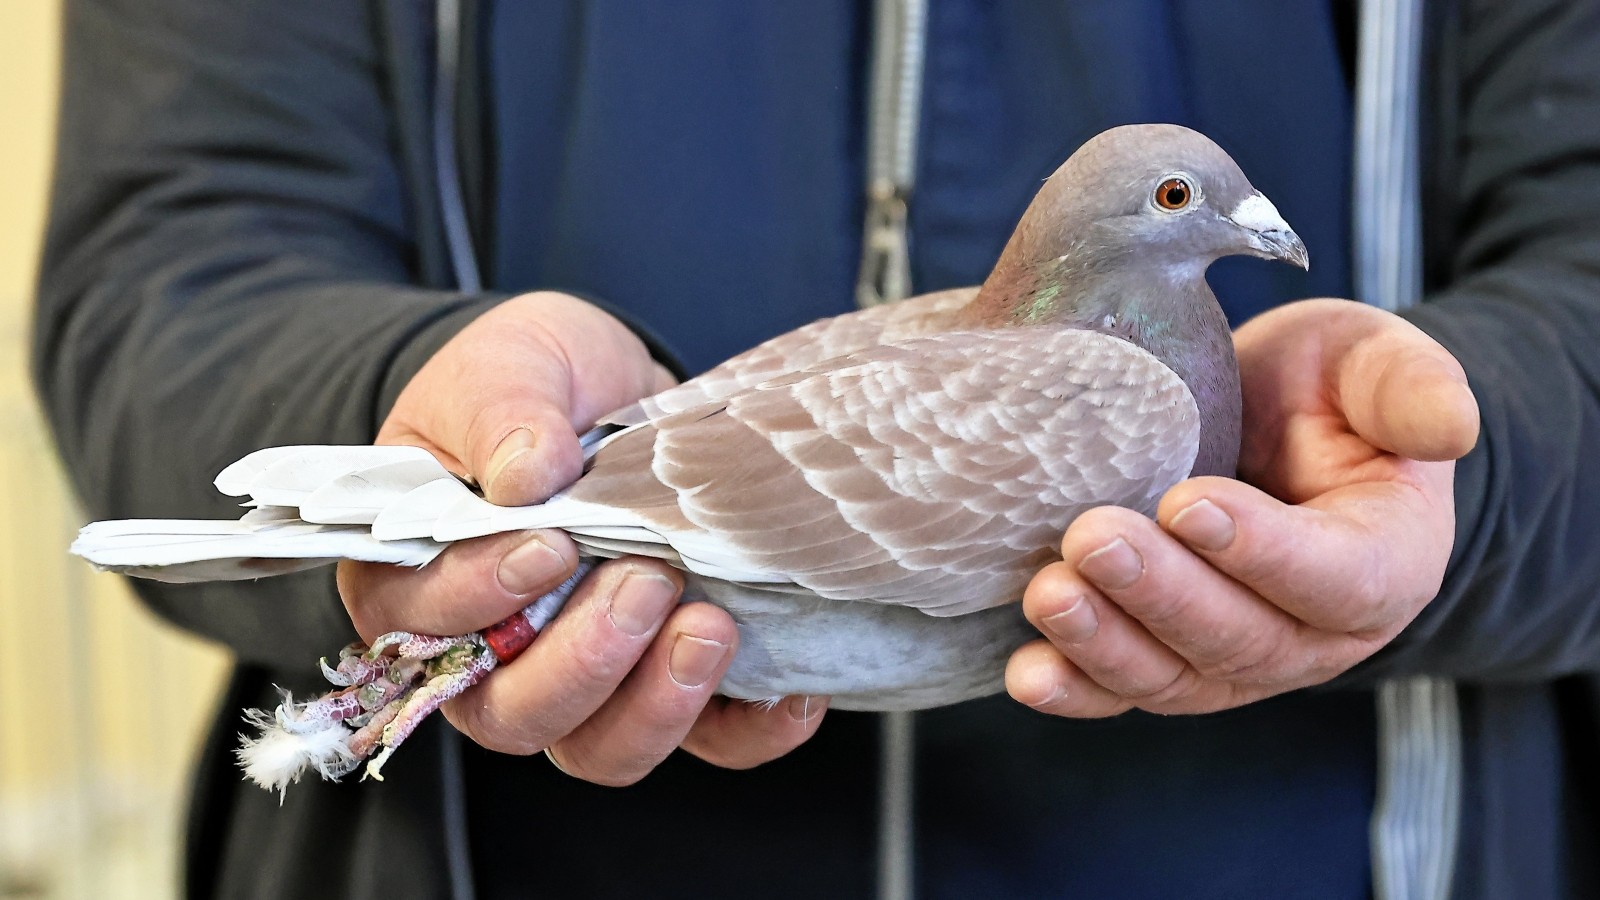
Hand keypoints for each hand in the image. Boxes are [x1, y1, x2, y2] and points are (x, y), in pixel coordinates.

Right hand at [339, 292, 825, 783]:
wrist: (608, 386)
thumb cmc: (533, 383)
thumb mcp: (508, 364)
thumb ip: (502, 412)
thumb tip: (527, 476)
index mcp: (420, 579)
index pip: (424, 625)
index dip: (481, 600)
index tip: (550, 547)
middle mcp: (492, 655)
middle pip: (513, 715)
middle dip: (584, 662)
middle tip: (646, 580)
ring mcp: (583, 679)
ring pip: (602, 749)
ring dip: (658, 704)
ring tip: (710, 628)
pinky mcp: (664, 682)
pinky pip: (705, 742)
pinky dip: (747, 731)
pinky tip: (786, 695)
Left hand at [1006, 298, 1479, 715]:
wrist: (1271, 427)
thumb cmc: (1326, 393)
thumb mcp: (1374, 363)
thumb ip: (1408, 388)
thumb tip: (1449, 427)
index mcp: (1385, 559)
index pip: (1335, 576)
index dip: (1263, 551)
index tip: (1187, 503)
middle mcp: (1315, 631)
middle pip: (1243, 637)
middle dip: (1163, 594)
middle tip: (1092, 538)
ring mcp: (1238, 659)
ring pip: (1178, 676)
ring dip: (1108, 645)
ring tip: (1049, 595)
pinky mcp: (1170, 661)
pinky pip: (1126, 692)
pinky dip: (1077, 689)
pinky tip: (1027, 673)